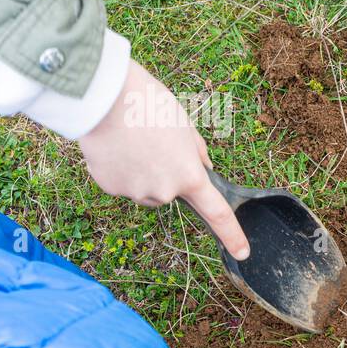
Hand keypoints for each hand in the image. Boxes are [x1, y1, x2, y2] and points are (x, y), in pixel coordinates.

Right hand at [79, 60, 250, 260]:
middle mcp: (165, 192)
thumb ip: (196, 152)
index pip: (217, 214)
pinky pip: (119, 182)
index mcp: (191, 176)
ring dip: (140, 172)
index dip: (232, 235)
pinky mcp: (108, 187)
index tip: (242, 252)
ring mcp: (135, 192)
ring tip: (130, 140)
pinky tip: (112, 145)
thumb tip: (204, 167)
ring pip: (143, 189)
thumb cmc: (149, 103)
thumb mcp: (185, 125)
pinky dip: (116, 169)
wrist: (104, 95)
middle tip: (153, 143)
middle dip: (165, 175)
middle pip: (170, 193)